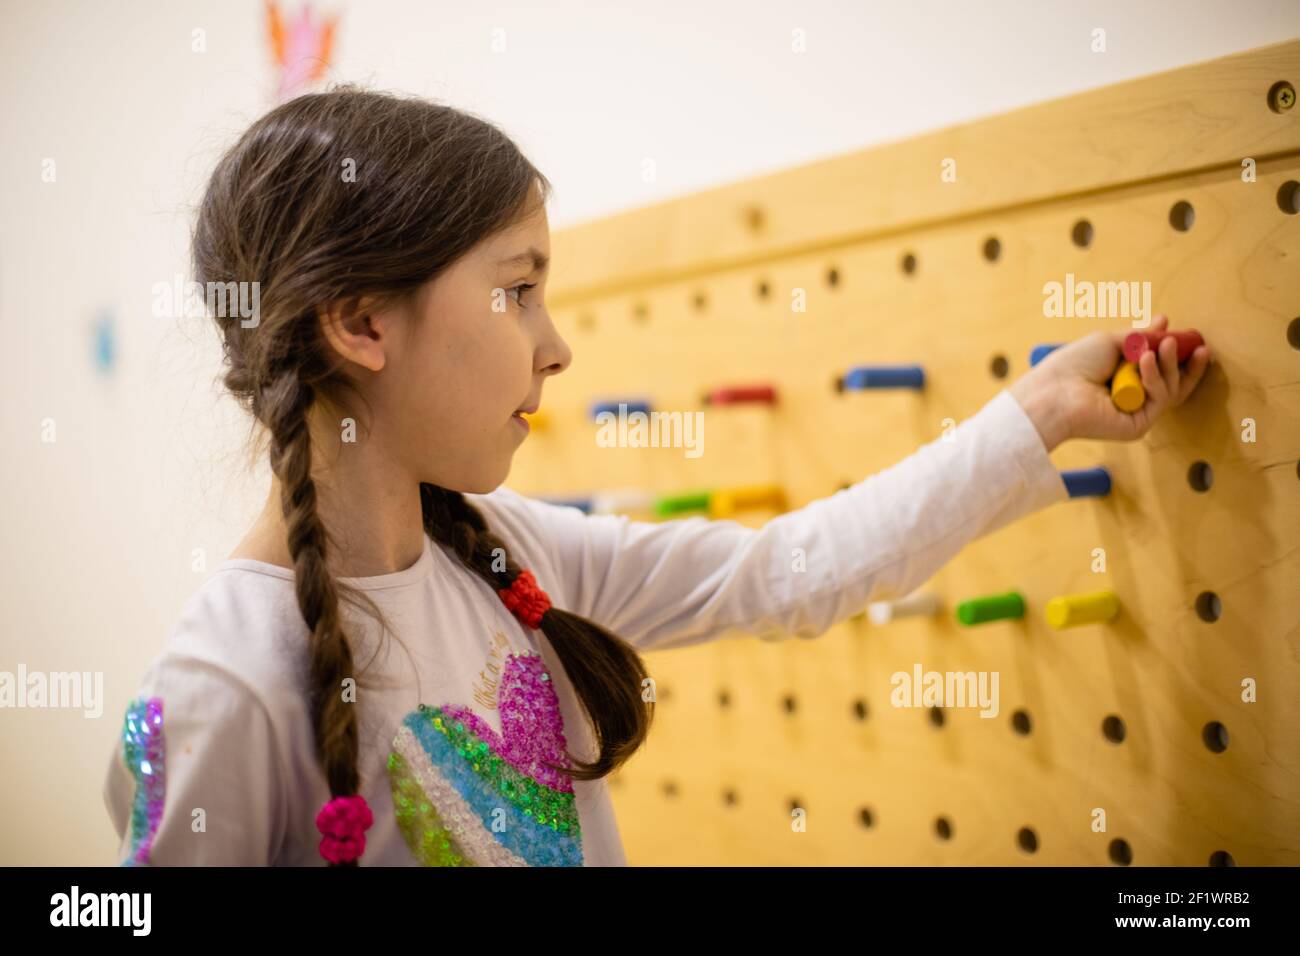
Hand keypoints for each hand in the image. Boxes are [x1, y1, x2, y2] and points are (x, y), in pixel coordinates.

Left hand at [1008, 314, 1211, 451]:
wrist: (1054, 391)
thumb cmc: (1073, 365)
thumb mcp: (1110, 342)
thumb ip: (1140, 337)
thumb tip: (1164, 321)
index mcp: (1124, 379)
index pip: (1160, 369)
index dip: (1177, 355)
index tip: (1192, 338)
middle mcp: (1132, 398)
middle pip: (1172, 383)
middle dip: (1185, 363)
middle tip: (1194, 345)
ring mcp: (1136, 413)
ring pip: (1169, 389)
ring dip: (1168, 365)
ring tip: (1163, 347)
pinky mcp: (1137, 426)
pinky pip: (1159, 400)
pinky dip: (1155, 378)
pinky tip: (1147, 361)